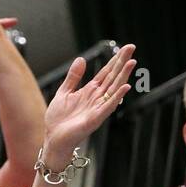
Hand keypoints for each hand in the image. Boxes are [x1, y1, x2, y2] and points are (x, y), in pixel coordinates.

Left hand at [42, 44, 136, 169]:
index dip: (115, 60)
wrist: (53, 139)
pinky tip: (125, 87)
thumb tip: (82, 59)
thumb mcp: (64, 92)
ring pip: (114, 89)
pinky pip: (108, 106)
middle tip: (132, 47)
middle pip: (113, 77)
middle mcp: (97, 98)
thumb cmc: (58, 119)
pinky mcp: (95, 118)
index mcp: (90, 91)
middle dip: (122, 62)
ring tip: (132, 62)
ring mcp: (98, 108)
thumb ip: (74, 77)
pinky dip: (117, 96)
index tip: (125, 48)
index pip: (106, 72)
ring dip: (123, 76)